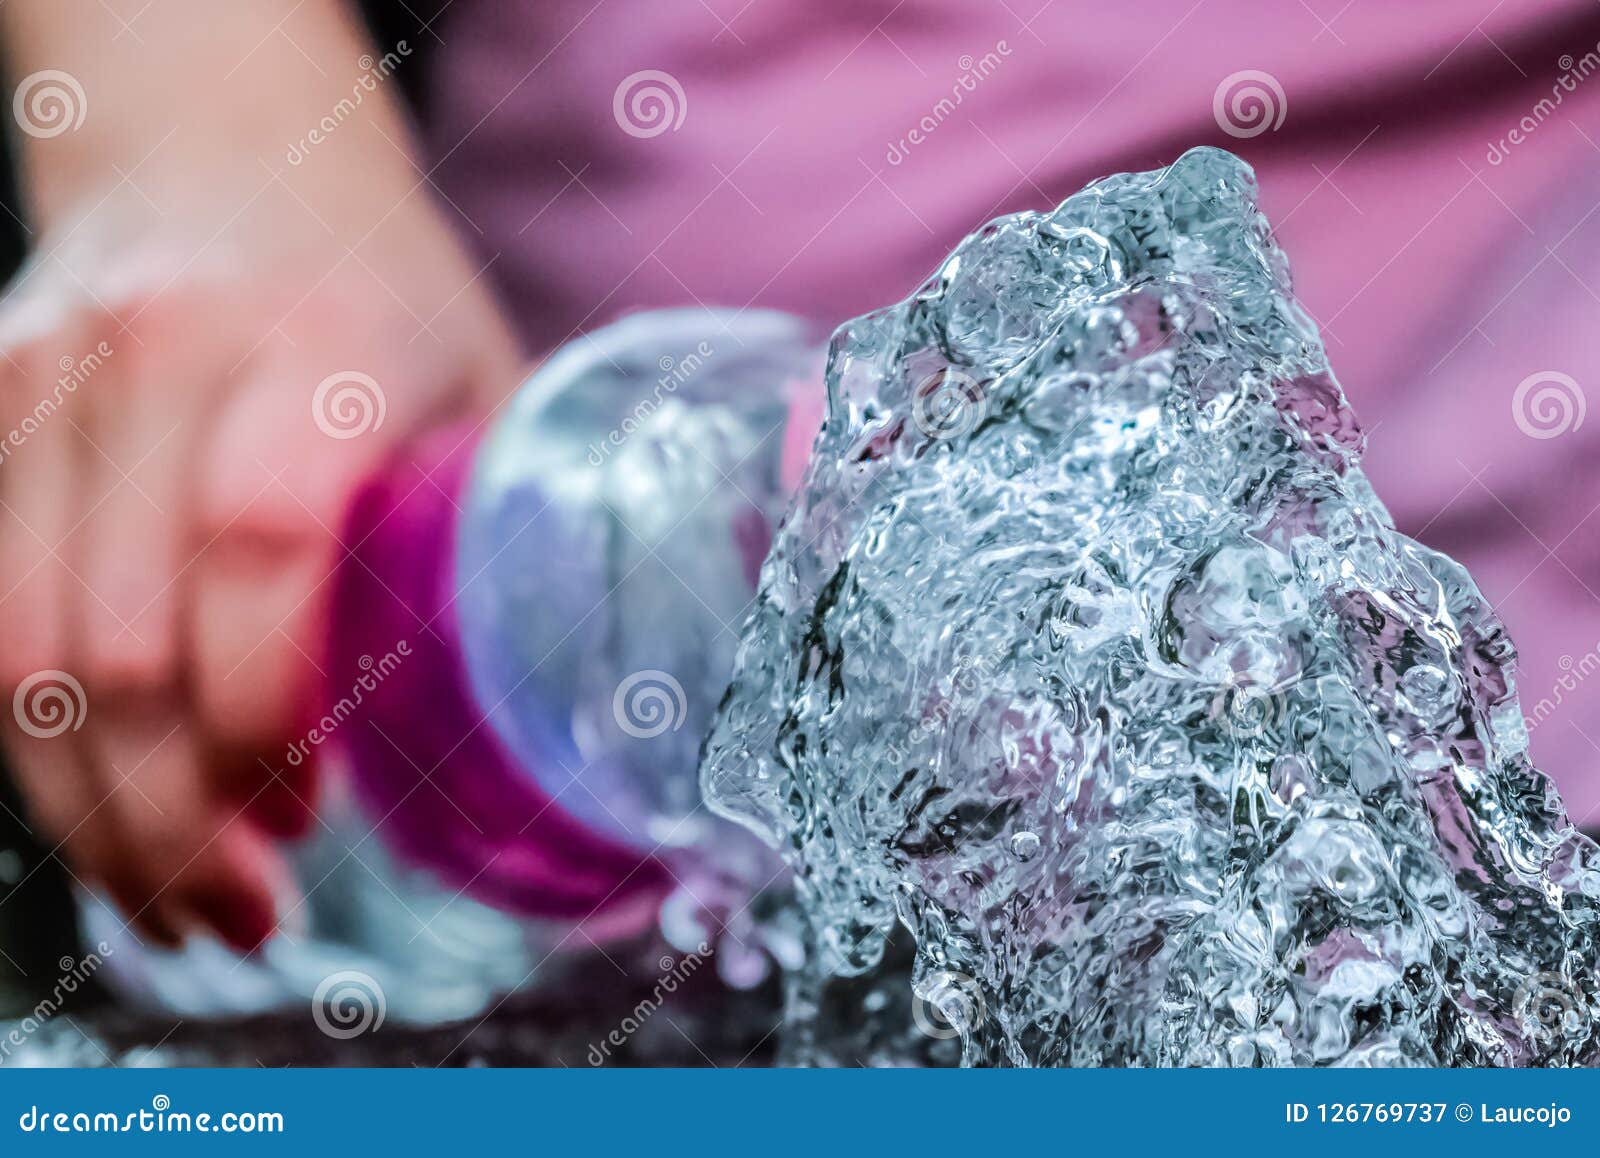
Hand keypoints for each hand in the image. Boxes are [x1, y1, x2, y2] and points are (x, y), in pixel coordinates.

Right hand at [0, 6, 520, 949]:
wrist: (217, 157)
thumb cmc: (376, 291)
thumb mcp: (481, 383)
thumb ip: (506, 529)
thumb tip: (583, 711)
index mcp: (321, 346)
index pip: (259, 544)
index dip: (268, 707)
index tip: (313, 811)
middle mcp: (161, 358)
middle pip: (119, 640)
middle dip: (176, 819)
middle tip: (248, 912)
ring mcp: (44, 386)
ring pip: (20, 658)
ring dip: (95, 818)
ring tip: (180, 902)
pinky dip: (38, 754)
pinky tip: (111, 817)